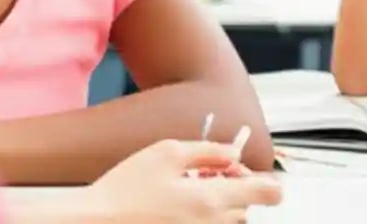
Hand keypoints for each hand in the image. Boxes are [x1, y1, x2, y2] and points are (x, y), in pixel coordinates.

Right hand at [86, 140, 282, 222]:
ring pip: (227, 220)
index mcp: (212, 199)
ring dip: (217, 205)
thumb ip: (208, 150)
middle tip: (205, 175)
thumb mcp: (166, 153)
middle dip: (233, 189)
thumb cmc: (126, 190)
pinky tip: (176, 208)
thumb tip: (234, 152)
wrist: (97, 223)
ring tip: (186, 191)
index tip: (252, 173)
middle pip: (247, 208)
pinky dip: (201, 217)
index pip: (269, 193)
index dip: (268, 181)